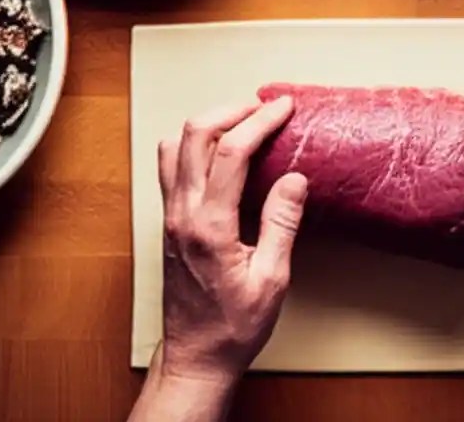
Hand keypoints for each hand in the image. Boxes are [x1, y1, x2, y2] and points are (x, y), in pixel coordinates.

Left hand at [156, 96, 307, 382]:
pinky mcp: (169, 221)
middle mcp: (182, 214)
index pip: (231, 151)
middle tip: (265, 108)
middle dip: (232, 110)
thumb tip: (295, 178)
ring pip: (175, 145)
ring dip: (209, 123)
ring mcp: (170, 215)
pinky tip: (221, 151)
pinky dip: (194, 144)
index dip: (260, 121)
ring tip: (243, 122)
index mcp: (210, 226)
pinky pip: (171, 166)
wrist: (196, 355)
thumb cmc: (234, 326)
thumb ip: (281, 223)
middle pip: (194, 134)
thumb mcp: (272, 279)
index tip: (284, 107)